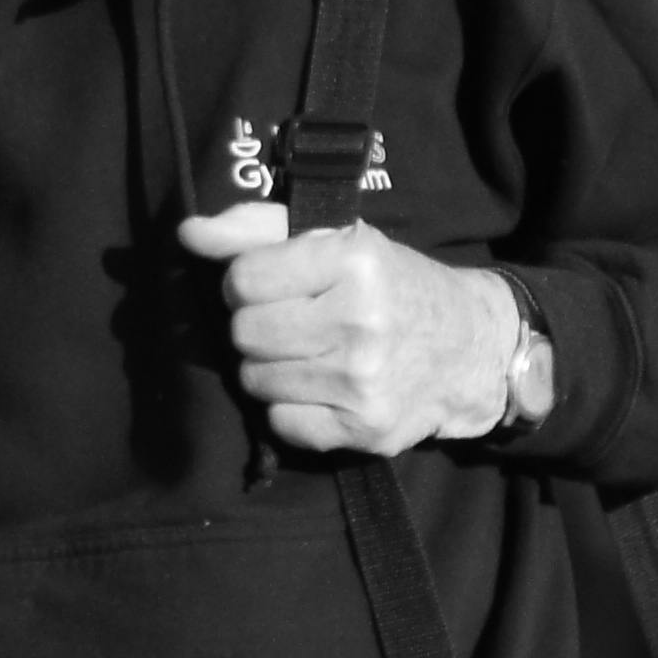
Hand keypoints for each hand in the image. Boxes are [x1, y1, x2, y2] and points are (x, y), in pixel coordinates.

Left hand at [176, 202, 523, 455]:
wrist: (469, 346)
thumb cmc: (391, 284)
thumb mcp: (337, 239)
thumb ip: (256, 228)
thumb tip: (188, 233)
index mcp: (354, 260)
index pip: (242, 279)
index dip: (250, 281)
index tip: (279, 284)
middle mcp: (360, 320)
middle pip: (245, 332)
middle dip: (258, 326)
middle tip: (295, 322)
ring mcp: (362, 380)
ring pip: (255, 380)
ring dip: (271, 368)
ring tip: (310, 354)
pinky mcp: (363, 429)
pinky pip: (280, 422)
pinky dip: (290, 408)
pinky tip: (321, 388)